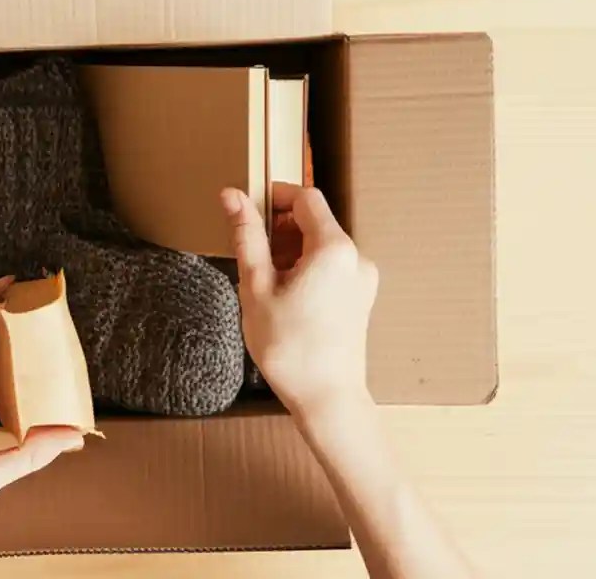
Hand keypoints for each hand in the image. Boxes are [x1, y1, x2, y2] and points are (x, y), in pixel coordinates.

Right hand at [220, 184, 378, 419]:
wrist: (327, 398)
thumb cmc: (288, 348)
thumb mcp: (256, 288)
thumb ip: (247, 237)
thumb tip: (231, 196)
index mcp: (333, 248)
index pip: (305, 197)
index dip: (275, 198)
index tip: (248, 214)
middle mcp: (356, 257)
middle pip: (315, 221)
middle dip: (281, 229)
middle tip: (251, 256)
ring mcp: (363, 278)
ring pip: (322, 246)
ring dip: (292, 251)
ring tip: (266, 284)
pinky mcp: (361, 297)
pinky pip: (332, 268)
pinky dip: (307, 270)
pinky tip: (286, 298)